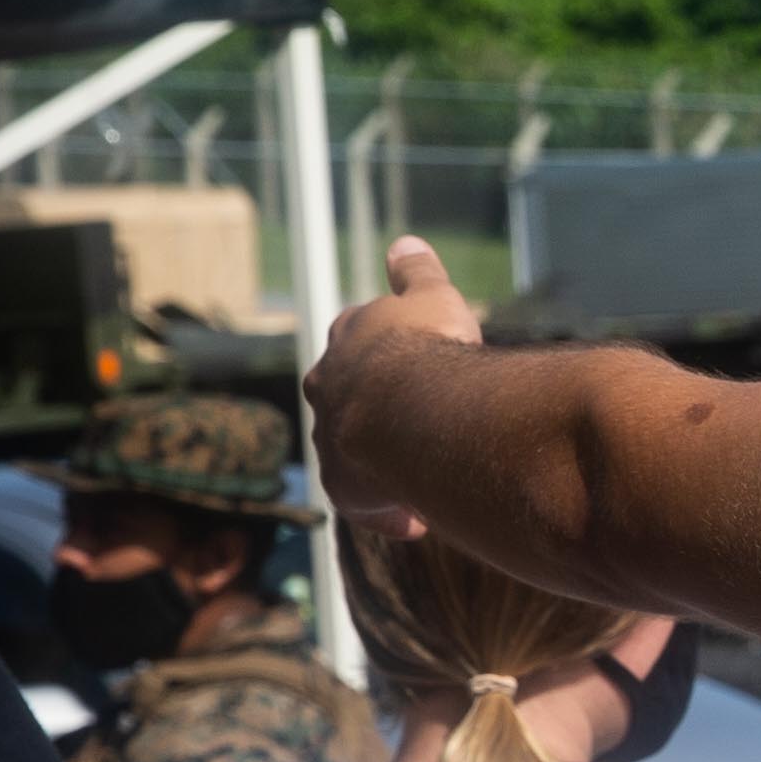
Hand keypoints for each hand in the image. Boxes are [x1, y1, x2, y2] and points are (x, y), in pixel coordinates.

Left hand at [303, 234, 486, 527]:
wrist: (410, 411)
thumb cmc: (427, 349)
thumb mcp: (431, 299)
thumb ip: (416, 274)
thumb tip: (404, 240)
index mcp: (348, 343)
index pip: (355, 340)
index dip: (384, 352)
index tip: (405, 365)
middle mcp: (329, 391)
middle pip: (345, 399)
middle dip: (372, 409)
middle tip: (409, 422)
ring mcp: (333, 440)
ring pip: (354, 452)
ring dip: (383, 462)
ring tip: (420, 476)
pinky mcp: (346, 487)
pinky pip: (369, 504)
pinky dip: (391, 511)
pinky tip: (416, 521)